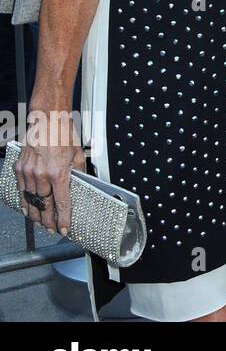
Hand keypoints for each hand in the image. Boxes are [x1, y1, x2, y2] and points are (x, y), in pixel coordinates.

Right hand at [15, 116, 85, 236]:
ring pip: (31, 201)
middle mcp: (42, 175)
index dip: (63, 219)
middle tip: (51, 229)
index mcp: (59, 173)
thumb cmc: (64, 135)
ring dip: (36, 214)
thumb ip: (79, 173)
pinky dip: (24, 201)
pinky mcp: (20, 169)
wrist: (47, 121)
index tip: (65, 229)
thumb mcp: (78, 155)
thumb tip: (82, 186)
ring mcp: (28, 172)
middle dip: (48, 221)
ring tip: (40, 223)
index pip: (61, 203)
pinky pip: (21, 190)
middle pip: (44, 206)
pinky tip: (27, 209)